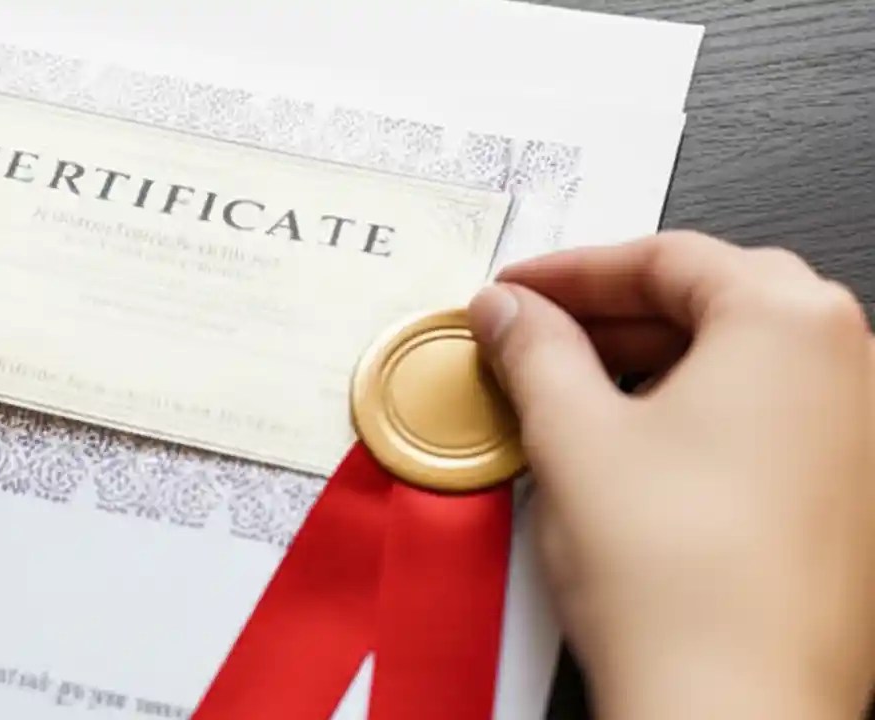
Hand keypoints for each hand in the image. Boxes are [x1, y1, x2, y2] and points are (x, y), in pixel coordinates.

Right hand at [468, 232, 873, 718]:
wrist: (732, 710)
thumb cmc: (682, 585)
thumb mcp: (572, 435)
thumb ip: (533, 349)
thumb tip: (511, 312)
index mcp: (789, 323)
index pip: (664, 257)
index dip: (569, 271)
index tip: (516, 292)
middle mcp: (845, 365)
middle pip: (707, 300)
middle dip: (607, 313)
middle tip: (535, 334)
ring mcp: (857, 433)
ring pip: (736, 360)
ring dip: (645, 362)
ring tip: (568, 392)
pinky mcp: (847, 494)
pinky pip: (760, 416)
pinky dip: (688, 411)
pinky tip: (626, 445)